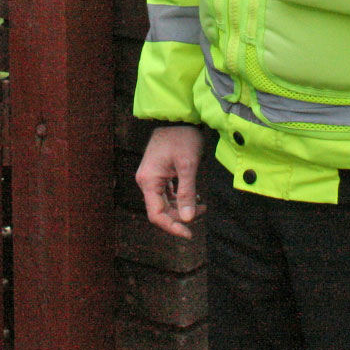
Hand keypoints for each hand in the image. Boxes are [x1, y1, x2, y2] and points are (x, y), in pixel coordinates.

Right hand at [134, 124, 207, 238]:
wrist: (179, 116)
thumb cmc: (183, 137)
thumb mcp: (188, 165)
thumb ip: (187, 192)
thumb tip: (188, 219)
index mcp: (149, 181)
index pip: (156, 214)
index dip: (172, 227)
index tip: (189, 233)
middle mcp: (146, 181)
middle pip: (160, 211)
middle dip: (180, 217)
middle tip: (202, 213)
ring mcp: (151, 177)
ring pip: (164, 203)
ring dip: (181, 208)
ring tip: (202, 206)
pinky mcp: (158, 173)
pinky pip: (167, 193)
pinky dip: (180, 198)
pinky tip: (195, 196)